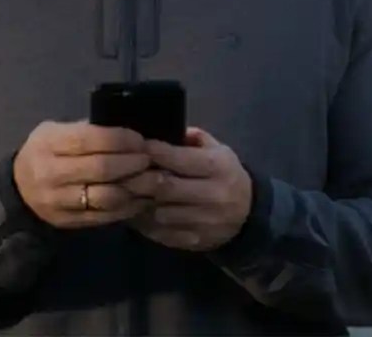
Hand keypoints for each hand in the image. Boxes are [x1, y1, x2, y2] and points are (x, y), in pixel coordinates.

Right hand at [13, 120, 156, 228]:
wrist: (19, 189)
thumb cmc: (47, 151)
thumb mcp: (57, 131)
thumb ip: (88, 129)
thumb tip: (130, 129)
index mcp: (48, 144)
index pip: (89, 139)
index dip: (120, 139)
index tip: (140, 140)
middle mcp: (50, 174)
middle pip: (101, 169)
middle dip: (132, 163)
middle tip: (150, 160)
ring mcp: (58, 201)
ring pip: (106, 197)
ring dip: (135, 188)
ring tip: (152, 180)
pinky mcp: (67, 222)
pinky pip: (104, 216)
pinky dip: (128, 207)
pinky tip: (142, 198)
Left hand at [133, 127, 251, 250]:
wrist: (248, 214)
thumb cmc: (226, 175)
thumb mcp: (218, 150)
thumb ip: (192, 138)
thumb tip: (161, 130)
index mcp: (218, 167)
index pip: (179, 158)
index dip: (153, 152)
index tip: (134, 146)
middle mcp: (213, 195)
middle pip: (165, 187)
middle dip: (139, 179)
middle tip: (122, 172)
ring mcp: (204, 222)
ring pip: (159, 213)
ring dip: (140, 203)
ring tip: (127, 193)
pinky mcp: (194, 241)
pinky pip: (161, 233)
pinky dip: (145, 223)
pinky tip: (138, 212)